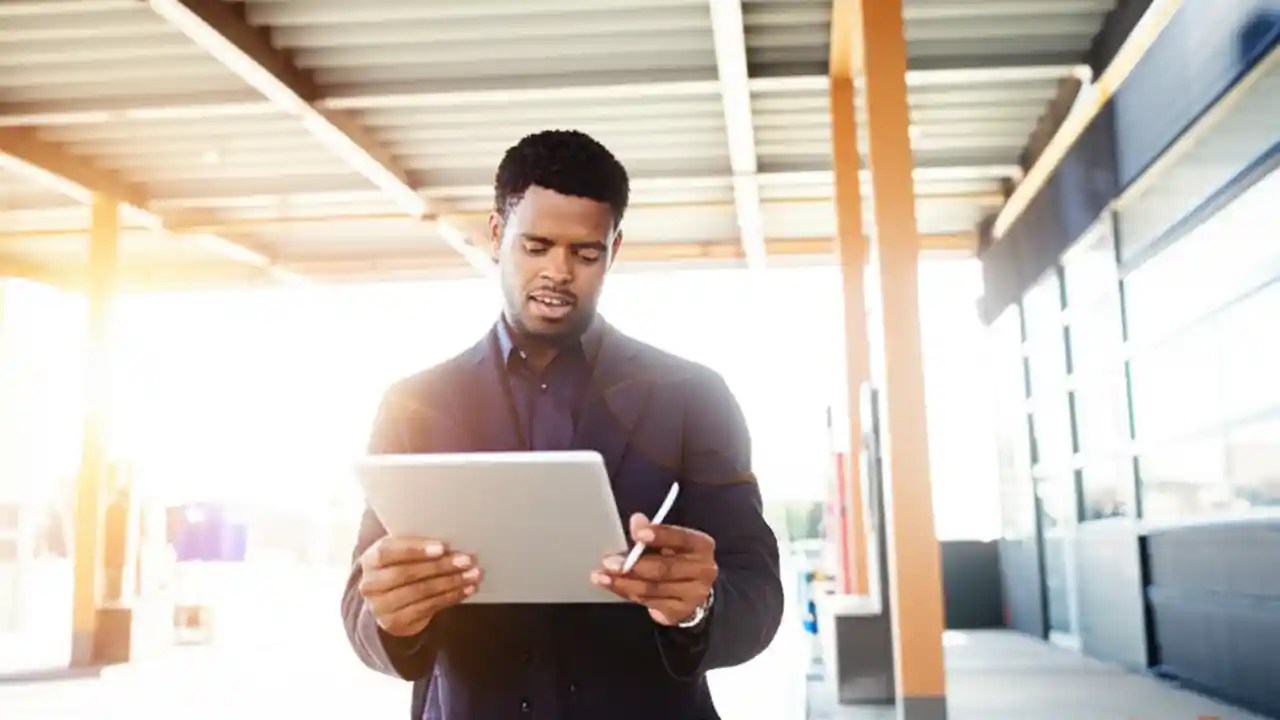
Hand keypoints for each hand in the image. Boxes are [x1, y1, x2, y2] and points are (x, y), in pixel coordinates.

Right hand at [358, 537, 481, 636]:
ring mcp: (380, 607)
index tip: (442, 547)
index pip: (389, 551)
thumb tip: (452, 544)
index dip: (415, 549)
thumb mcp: (401, 552)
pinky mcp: (394, 623)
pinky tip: (466, 589)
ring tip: (473, 575)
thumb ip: (418, 546)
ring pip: (420, 592)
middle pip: (407, 573)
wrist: (387, 600)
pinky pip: (427, 608)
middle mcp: (370, 584)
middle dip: (441, 566)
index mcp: (370, 559)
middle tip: (467, 560)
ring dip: (451, 582)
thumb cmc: (401, 566)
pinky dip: (450, 597)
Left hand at [592, 513, 716, 626]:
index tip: (638, 533)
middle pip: (664, 568)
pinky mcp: (680, 611)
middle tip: (610, 561)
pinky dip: (628, 593)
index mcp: (701, 546)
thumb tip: (637, 521)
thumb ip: (652, 532)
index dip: (659, 535)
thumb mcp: (669, 541)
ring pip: (653, 588)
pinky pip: (649, 602)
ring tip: (602, 576)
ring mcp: (694, 594)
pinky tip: (613, 586)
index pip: (680, 538)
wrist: (694, 590)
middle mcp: (702, 570)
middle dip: (633, 565)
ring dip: (623, 582)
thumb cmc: (677, 558)